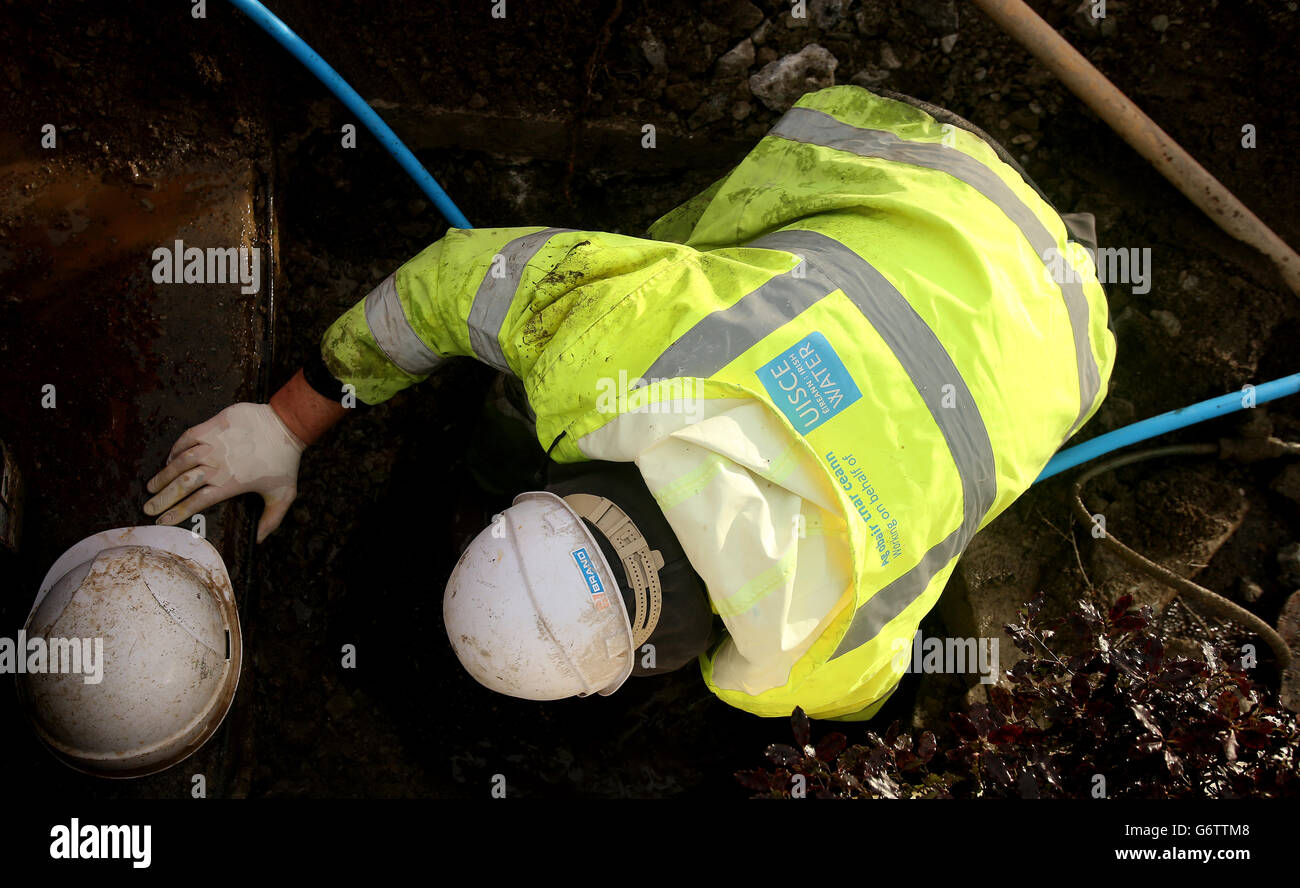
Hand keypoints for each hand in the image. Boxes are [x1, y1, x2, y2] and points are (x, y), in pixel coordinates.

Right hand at [144, 402, 305, 541]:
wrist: (286, 425)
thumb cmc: (286, 461)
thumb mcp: (284, 494)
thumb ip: (271, 520)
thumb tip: (259, 541)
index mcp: (230, 484)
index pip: (197, 502)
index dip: (177, 513)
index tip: (162, 521)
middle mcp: (217, 466)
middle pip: (182, 484)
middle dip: (163, 498)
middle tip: (148, 507)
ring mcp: (213, 445)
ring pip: (179, 462)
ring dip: (164, 475)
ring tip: (152, 486)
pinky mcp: (212, 426)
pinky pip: (186, 438)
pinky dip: (175, 450)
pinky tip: (169, 459)